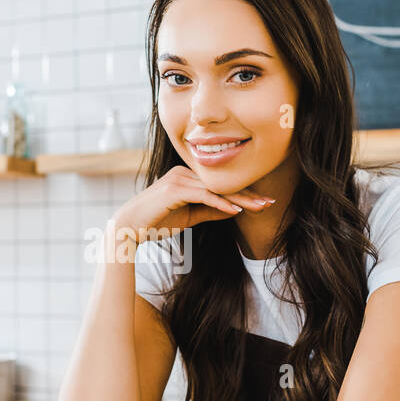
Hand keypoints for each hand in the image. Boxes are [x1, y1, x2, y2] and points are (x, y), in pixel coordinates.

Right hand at [112, 165, 274, 240]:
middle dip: (248, 194)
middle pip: (222, 183)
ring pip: (216, 188)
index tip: (263, 202)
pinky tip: (237, 210)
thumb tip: (236, 209)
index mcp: (187, 176)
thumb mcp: (190, 217)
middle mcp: (184, 172)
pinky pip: (203, 195)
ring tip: (259, 207)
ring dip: (240, 199)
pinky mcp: (174, 189)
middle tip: (269, 202)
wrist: (130, 228)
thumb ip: (212, 211)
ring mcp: (178, 178)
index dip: (244, 193)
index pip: (220, 184)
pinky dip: (221, 203)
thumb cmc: (156, 222)